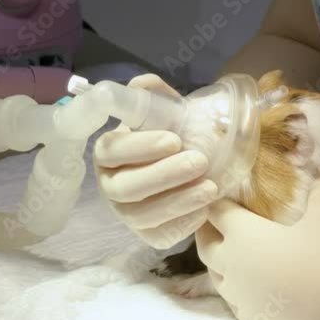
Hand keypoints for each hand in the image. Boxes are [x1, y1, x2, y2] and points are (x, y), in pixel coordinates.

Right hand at [93, 74, 217, 249]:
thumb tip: (143, 84)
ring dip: (178, 201)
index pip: (112, 151)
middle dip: (165, 175)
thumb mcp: (164, 113)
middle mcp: (111, 185)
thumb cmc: (172, 137)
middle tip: (200, 161)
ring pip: (142, 215)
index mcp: (109, 152)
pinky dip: (183, 224)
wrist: (192, 168)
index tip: (175, 140)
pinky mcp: (147, 234)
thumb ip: (154, 96)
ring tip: (210, 188)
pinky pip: (160, 235)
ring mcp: (126, 213)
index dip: (141, 147)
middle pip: (126, 188)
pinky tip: (205, 210)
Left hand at [195, 173, 319, 319]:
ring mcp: (241, 298)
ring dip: (219, 262)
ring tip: (233, 252)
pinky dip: (237, 289)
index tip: (224, 191)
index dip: (218, 199)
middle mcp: (233, 267)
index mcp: (243, 234)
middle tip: (218, 220)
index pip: (215, 212)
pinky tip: (253, 285)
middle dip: (207, 230)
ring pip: (215, 277)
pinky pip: (234, 302)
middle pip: (205, 245)